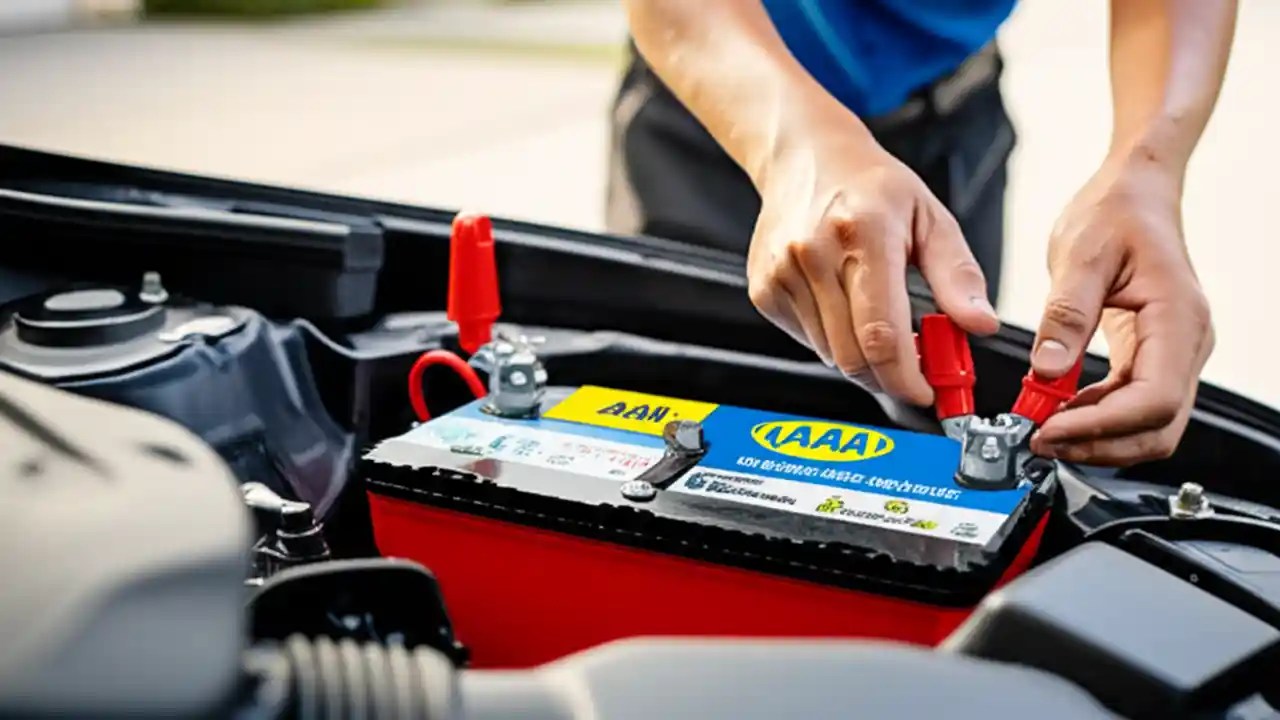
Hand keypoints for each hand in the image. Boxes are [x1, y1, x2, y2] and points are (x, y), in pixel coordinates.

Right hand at [746, 120, 1000, 404]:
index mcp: (863, 233)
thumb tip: (979, 324)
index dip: (906, 377)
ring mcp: (782, 274)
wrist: (806, 158)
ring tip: (877, 322)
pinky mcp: (764, 289)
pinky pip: (806, 340)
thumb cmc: (871, 186)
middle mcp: (814, 254)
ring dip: (861, 356)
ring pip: (829, 353)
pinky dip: (832, 339)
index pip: (882, 333)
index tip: (926, 391)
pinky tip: (843, 305)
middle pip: (853, 354)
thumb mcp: (930, 218)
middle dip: (888, 376)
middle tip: (912, 369)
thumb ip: (958, 275)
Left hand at [1028, 158, 1213, 464]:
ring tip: (1043, 430)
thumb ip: (1065, 315)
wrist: (1133, 193)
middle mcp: (1186, 343)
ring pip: (1148, 425)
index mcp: (1178, 318)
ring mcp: (1173, 353)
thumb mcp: (1079, 257)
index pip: (1153, 400)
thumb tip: (1046, 370)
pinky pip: (1132, 404)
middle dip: (1099, 445)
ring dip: (1098, 438)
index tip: (1051, 430)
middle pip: (1157, 427)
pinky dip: (1097, 418)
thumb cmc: (1116, 213)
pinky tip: (1058, 411)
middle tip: (1041, 442)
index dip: (1101, 426)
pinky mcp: (1152, 356)